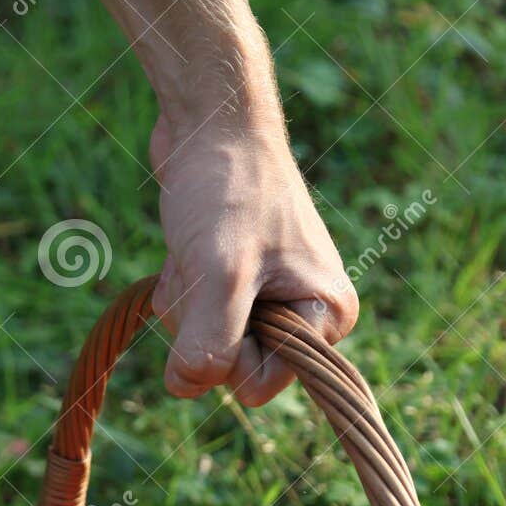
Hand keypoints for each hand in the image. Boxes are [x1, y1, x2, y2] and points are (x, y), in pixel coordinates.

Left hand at [150, 112, 358, 405]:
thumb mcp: (221, 274)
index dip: (227, 350)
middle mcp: (304, 314)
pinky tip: (187, 248)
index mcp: (324, 317)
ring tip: (197, 250)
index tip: (226, 295)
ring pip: (206, 343)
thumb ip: (211, 344)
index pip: (259, 384)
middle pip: (230, 366)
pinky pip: (195, 316)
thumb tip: (188, 386)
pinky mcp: (236, 283)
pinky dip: (181, 286)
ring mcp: (269, 298)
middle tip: (206, 264)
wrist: (210, 119)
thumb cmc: (228, 187)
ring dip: (186, 301)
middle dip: (201, 322)